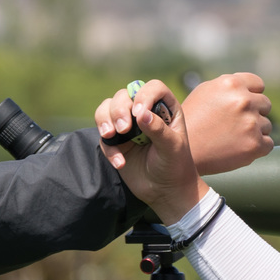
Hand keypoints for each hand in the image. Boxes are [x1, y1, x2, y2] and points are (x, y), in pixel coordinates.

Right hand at [95, 80, 206, 223]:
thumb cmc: (175, 165)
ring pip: (107, 108)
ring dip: (105, 119)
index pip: (152, 88)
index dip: (143, 95)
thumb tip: (141, 113)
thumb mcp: (172, 147)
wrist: (165, 191)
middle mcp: (144, 112)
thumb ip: (158, 129)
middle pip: (124, 96)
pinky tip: (120, 163)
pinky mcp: (116, 141)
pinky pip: (103, 135)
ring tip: (110, 136)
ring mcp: (128, 126)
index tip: (139, 112)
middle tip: (124, 130)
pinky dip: (109, 148)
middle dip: (119, 110)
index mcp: (165, 108)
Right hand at [181, 72, 274, 174]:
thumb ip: (229, 87)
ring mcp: (251, 123)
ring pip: (266, 125)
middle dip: (254, 113)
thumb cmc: (192, 121)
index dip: (251, 95)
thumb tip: (250, 88)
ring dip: (254, 131)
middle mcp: (243, 101)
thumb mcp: (205, 92)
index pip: (258, 85)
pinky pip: (268, 144)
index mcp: (231, 84)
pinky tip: (239, 148)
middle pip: (265, 104)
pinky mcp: (255, 144)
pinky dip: (257, 147)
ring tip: (232, 137)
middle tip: (235, 124)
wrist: (181, 152)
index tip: (242, 106)